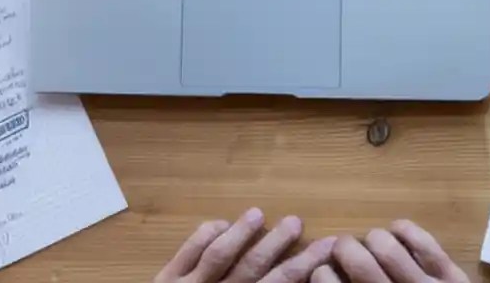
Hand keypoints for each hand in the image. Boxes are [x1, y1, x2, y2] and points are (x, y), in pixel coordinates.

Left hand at [156, 208, 337, 282]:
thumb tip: (282, 281)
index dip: (303, 266)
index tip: (326, 246)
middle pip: (254, 268)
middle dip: (278, 244)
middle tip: (296, 221)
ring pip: (220, 256)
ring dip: (241, 234)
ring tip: (259, 214)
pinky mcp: (163, 282)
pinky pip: (186, 254)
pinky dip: (203, 236)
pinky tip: (219, 224)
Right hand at [315, 220, 468, 282]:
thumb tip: (325, 279)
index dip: (321, 273)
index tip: (323, 271)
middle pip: (358, 261)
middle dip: (343, 248)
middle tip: (343, 250)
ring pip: (387, 246)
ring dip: (373, 239)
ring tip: (372, 245)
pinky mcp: (453, 279)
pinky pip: (425, 243)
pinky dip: (405, 229)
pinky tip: (397, 232)